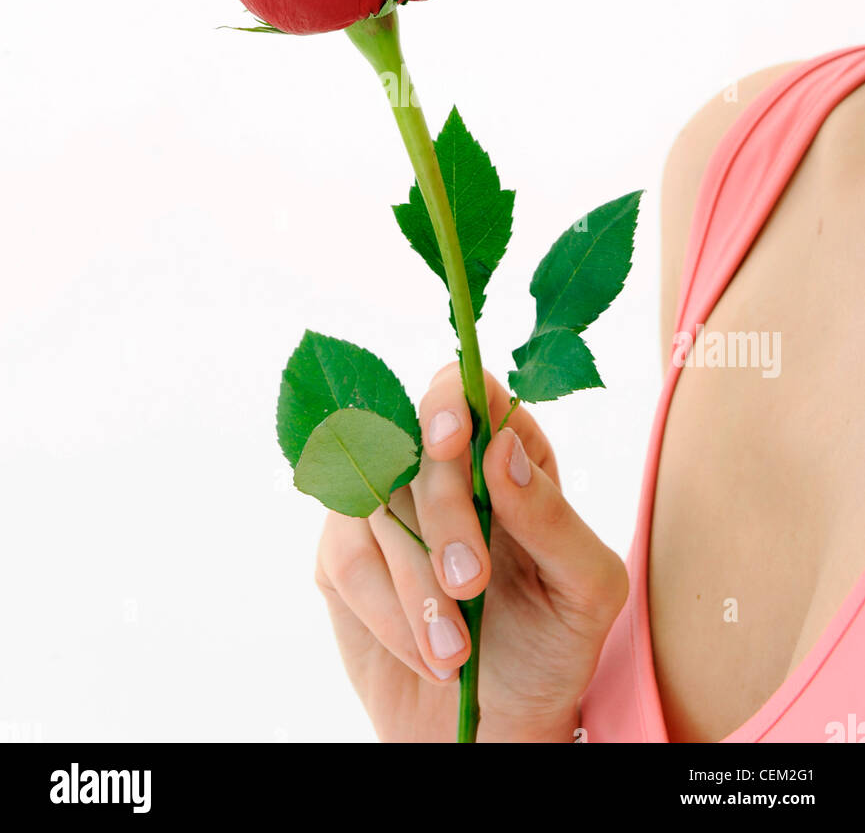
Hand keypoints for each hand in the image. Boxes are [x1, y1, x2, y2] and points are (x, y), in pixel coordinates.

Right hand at [314, 365, 627, 741]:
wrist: (497, 728)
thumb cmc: (551, 646)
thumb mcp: (585, 590)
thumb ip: (552, 517)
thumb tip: (501, 448)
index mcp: (508, 453)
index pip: (467, 392)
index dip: (450, 403)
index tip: (451, 440)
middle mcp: (442, 469)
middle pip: (413, 445)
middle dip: (442, 519)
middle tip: (471, 586)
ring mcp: (387, 508)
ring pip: (376, 506)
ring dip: (417, 587)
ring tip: (457, 652)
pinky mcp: (346, 556)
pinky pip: (348, 560)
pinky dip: (389, 615)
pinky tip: (429, 655)